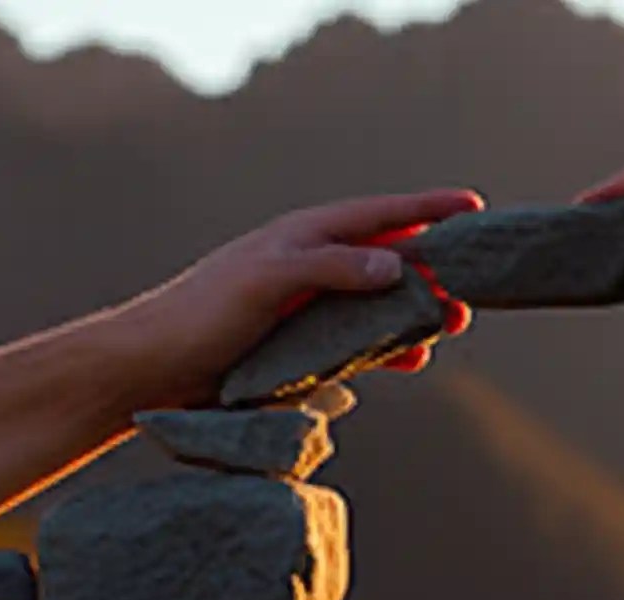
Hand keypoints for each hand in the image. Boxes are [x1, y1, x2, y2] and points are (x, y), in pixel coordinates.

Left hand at [111, 189, 483, 407]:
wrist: (150, 368)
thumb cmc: (200, 314)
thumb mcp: (267, 280)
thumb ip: (331, 267)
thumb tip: (398, 263)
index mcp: (306, 236)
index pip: (382, 216)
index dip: (429, 211)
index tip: (473, 209)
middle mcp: (314, 265)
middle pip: (390, 260)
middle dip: (434, 271)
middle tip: (470, 292)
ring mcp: (309, 305)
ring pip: (380, 303)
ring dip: (416, 313)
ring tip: (450, 327)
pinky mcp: (300, 344)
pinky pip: (359, 340)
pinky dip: (388, 348)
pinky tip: (410, 361)